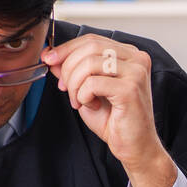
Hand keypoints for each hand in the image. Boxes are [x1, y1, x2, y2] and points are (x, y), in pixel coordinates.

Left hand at [44, 35, 176, 186]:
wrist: (134, 147)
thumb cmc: (115, 121)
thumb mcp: (86, 91)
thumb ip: (72, 72)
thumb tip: (52, 56)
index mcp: (129, 55)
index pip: (92, 40)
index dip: (66, 48)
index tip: (49, 59)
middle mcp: (136, 59)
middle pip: (90, 47)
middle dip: (68, 67)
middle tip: (64, 87)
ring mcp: (136, 72)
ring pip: (90, 63)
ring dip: (75, 84)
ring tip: (79, 101)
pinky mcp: (131, 89)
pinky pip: (93, 83)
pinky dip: (84, 96)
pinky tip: (92, 106)